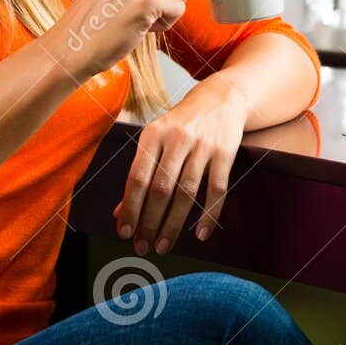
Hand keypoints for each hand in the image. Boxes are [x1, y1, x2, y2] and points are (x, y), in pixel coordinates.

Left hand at [115, 74, 252, 254]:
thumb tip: (120, 212)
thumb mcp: (155, 140)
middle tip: (143, 246)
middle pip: (160, 188)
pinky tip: (201, 235)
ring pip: (186, 193)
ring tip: (163, 245)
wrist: (220, 98)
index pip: (137, 177)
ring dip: (174, 224)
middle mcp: (176, 138)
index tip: (124, 233)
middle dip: (149, 222)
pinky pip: (217, 189)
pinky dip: (209, 215)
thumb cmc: (180, 124)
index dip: (130, 207)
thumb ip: (139, 174)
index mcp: (152, 134)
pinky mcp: (225, 153)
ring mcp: (202, 146)